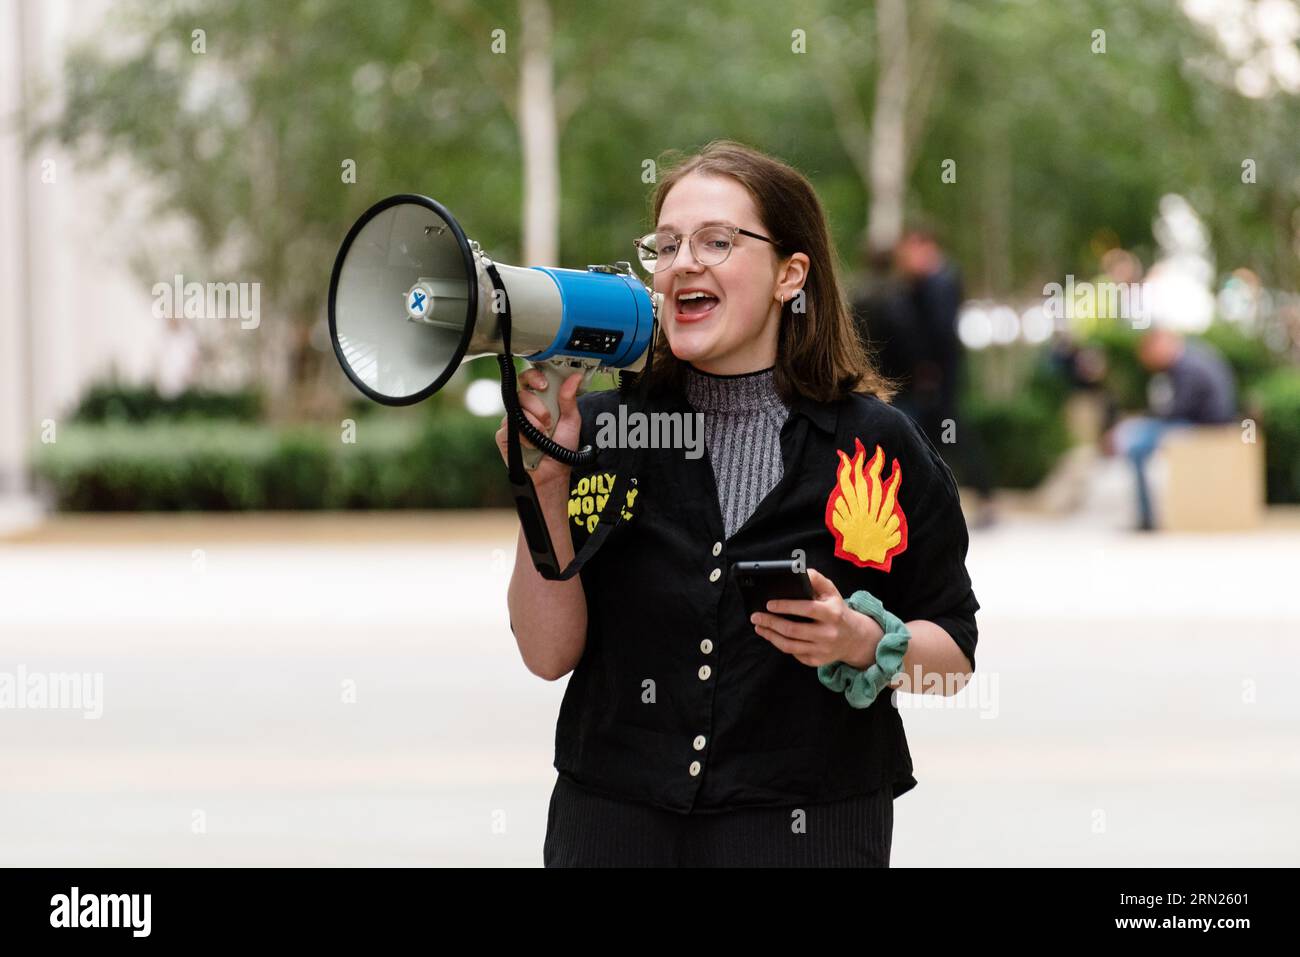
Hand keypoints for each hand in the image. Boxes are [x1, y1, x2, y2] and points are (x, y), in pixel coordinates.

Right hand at [495, 367, 583, 493]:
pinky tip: (532, 446)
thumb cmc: (562, 447)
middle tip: (548, 420)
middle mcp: (524, 409)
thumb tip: (575, 377)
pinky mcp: (504, 435)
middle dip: (537, 406)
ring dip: (534, 424)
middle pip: (522, 393)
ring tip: (544, 435)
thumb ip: (569, 398)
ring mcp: (512, 421)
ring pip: (516, 410)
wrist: (554, 472)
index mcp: (540, 400)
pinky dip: (524, 438)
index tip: (544, 385)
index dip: (534, 377)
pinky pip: (509, 428)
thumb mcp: (571, 420)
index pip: (530, 379)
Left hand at [750, 567, 883, 668]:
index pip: (806, 609)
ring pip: (790, 645)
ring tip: (759, 626)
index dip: (785, 606)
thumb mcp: (832, 592)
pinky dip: (780, 644)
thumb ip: (816, 579)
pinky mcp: (817, 661)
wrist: (854, 637)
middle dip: (771, 622)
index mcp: (832, 614)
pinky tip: (772, 635)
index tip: (769, 604)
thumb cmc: (837, 610)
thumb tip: (797, 570)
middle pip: (793, 630)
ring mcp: (822, 650)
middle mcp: (828, 634)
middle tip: (756, 616)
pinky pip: (794, 654)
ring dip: (770, 635)